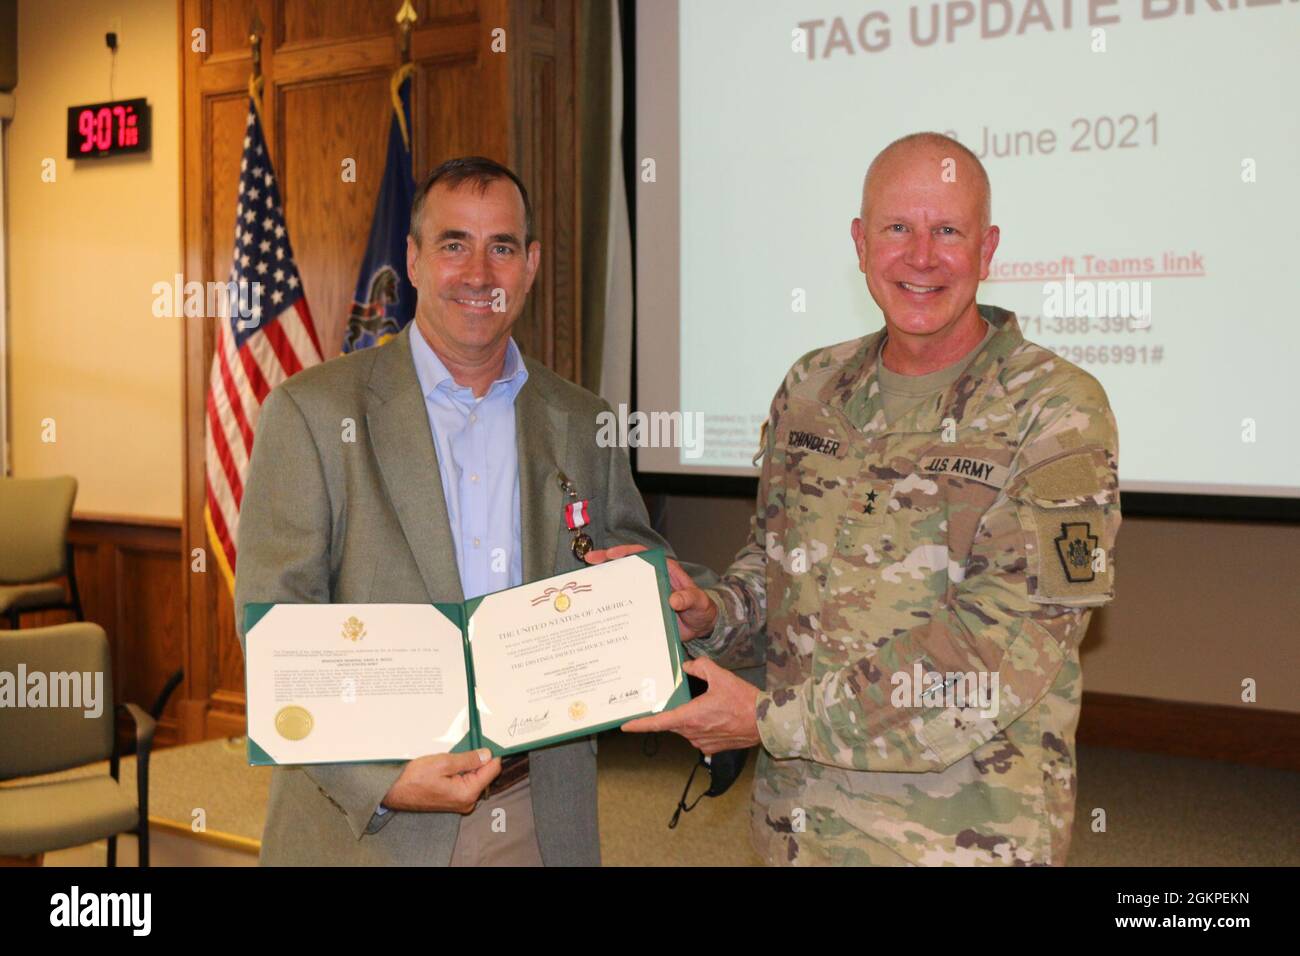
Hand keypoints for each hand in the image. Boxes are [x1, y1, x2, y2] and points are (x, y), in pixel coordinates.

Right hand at [381, 749, 501, 813]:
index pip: (492, 770)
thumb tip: (487, 754)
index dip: (491, 754)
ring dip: (468, 765)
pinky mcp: (454, 800)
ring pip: (475, 778)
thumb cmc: (414, 779)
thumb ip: (468, 759)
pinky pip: (465, 783)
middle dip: (478, 759)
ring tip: (453, 756)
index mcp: (467, 793)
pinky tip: (451, 765)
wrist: (395, 792)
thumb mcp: (443, 762)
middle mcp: (467, 802)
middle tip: (465, 747)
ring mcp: (461, 803)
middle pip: (484, 775)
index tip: (488, 741)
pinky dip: (462, 772)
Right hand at [584, 543, 717, 639]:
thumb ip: (689, 598)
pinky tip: (597, 607)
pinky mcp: (641, 607)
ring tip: (586, 581)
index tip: (611, 554)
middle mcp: (651, 578)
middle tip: (589, 561)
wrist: (700, 627)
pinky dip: (611, 603)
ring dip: (605, 581)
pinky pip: (624, 602)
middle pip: (626, 565)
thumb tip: (674, 600)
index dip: (626, 552)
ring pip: (621, 582)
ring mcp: (644, 593)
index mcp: (664, 570)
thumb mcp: (699, 602)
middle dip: (607, 561)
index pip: (643, 555)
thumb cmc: (701, 609)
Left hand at [621, 658, 760, 753]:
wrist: (765, 723)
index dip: (640, 724)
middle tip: (677, 700)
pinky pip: (698, 736)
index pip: (658, 723)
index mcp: (690, 717)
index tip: (625, 726)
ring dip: (688, 718)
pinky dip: (700, 726)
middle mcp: (692, 733)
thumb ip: (700, 667)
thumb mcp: (721, 676)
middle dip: (672, 712)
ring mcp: (702, 742)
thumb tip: (687, 667)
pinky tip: (714, 716)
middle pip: (672, 723)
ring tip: (706, 705)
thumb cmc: (744, 701)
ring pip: (685, 729)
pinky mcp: (712, 748)